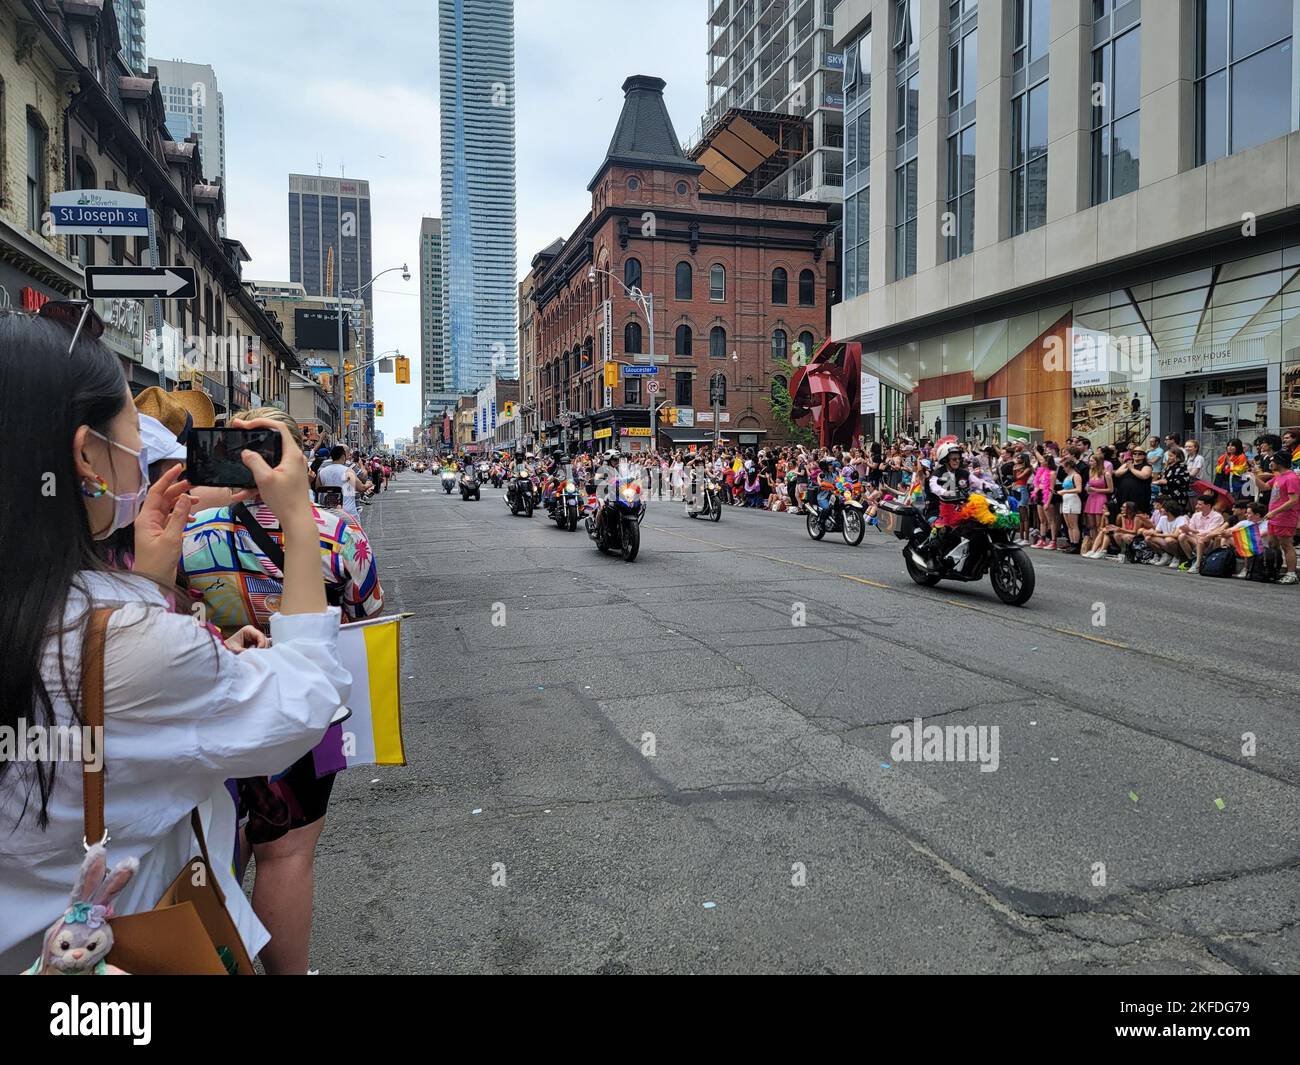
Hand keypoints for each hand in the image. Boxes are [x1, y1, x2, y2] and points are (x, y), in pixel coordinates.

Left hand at [131, 463, 194, 583]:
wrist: (153, 582)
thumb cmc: (158, 563)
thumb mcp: (171, 538)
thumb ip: (178, 516)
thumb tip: (186, 497)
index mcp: (146, 518)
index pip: (156, 492)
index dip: (168, 479)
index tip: (179, 468)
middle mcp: (148, 520)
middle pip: (163, 498)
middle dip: (177, 490)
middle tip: (194, 484)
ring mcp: (155, 527)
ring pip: (168, 508)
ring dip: (181, 503)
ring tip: (197, 502)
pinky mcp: (161, 535)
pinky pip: (172, 519)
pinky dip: (182, 516)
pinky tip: (192, 519)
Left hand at [224, 625, 269, 652]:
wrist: (225, 648)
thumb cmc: (228, 646)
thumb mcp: (235, 649)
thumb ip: (244, 651)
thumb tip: (252, 655)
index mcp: (248, 629)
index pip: (260, 636)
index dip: (262, 644)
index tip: (259, 652)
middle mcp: (253, 632)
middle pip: (264, 639)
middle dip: (262, 648)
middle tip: (259, 655)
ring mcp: (255, 637)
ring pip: (265, 644)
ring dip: (262, 650)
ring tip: (257, 656)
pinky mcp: (256, 643)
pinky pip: (262, 647)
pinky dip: (261, 651)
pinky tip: (257, 655)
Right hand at [231, 419, 311, 527]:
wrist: (297, 519)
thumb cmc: (285, 501)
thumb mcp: (265, 479)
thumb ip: (254, 462)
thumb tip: (246, 452)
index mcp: (292, 454)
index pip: (279, 427)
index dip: (262, 422)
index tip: (246, 425)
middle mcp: (295, 457)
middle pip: (274, 437)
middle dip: (256, 433)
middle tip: (240, 429)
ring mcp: (292, 466)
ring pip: (272, 453)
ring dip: (256, 452)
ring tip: (241, 448)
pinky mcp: (288, 476)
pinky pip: (272, 467)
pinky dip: (260, 470)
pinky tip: (246, 480)